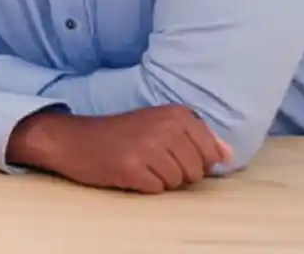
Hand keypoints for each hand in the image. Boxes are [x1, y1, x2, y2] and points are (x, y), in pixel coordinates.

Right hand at [7, 104, 234, 193]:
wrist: (75, 138)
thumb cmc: (121, 133)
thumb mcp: (160, 124)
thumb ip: (198, 137)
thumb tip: (228, 155)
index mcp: (176, 114)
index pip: (211, 153)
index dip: (193, 160)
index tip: (169, 150)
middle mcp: (165, 127)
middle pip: (196, 171)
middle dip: (176, 172)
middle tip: (149, 157)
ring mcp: (148, 148)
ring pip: (178, 183)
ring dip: (159, 179)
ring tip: (139, 162)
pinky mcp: (132, 168)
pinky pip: (157, 190)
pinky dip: (144, 186)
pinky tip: (128, 171)